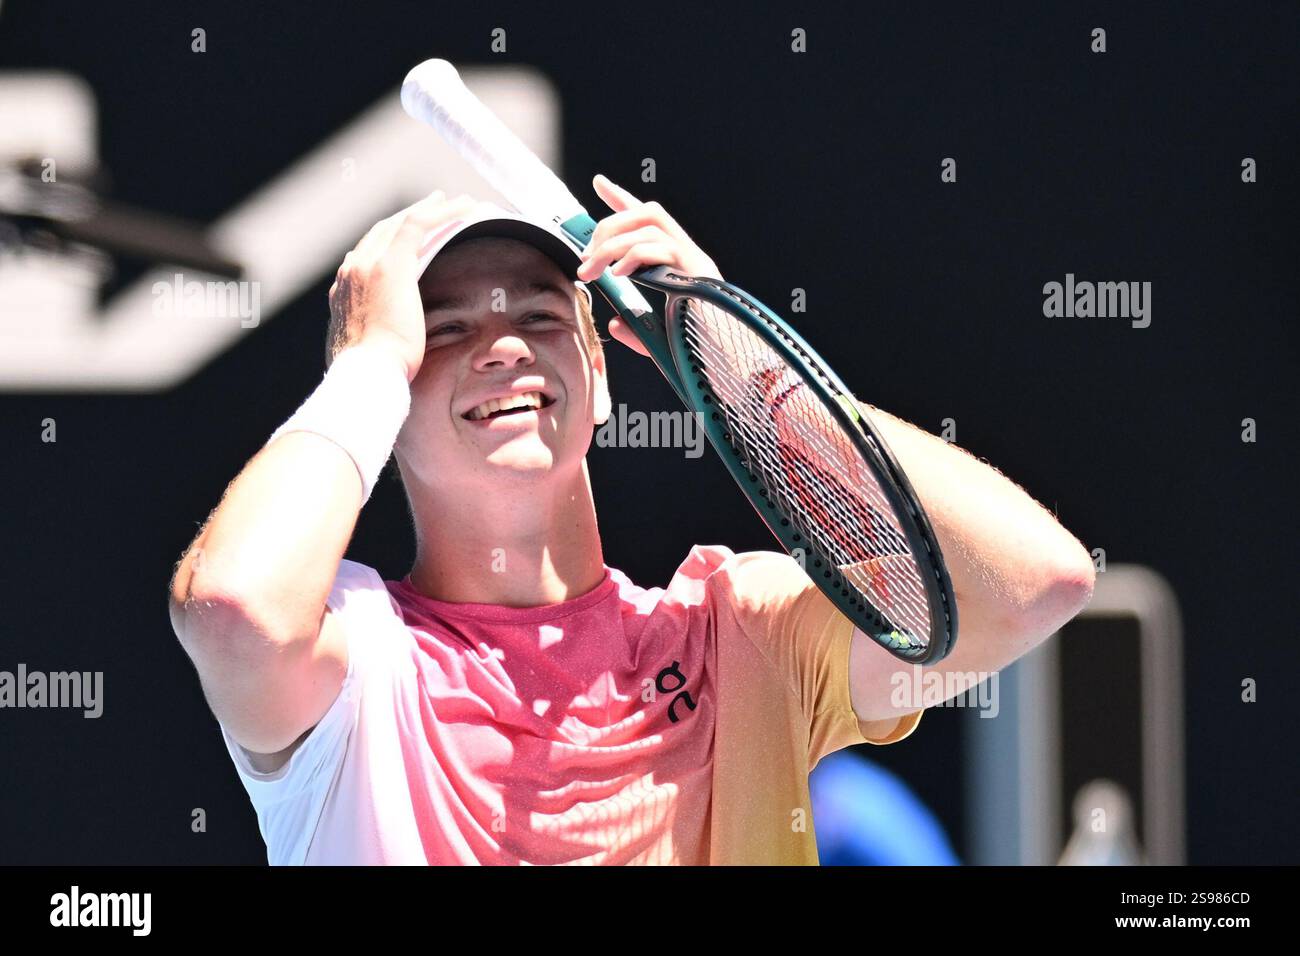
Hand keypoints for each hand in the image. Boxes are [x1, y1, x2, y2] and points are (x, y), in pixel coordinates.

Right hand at [328, 190, 476, 380]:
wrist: (367, 375)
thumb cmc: (371, 378)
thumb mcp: (368, 356)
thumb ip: (372, 344)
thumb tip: (380, 353)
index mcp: (343, 295)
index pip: (366, 256)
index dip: (388, 242)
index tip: (406, 238)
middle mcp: (350, 273)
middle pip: (381, 233)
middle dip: (406, 219)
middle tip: (431, 207)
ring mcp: (367, 266)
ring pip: (399, 224)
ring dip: (428, 210)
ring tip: (452, 203)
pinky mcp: (391, 265)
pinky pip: (418, 224)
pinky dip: (441, 212)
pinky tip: (464, 206)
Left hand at [576, 174, 720, 356]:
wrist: (725, 362)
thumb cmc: (694, 351)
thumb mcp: (655, 339)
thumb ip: (634, 328)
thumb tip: (614, 323)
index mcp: (680, 263)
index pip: (650, 219)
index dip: (623, 198)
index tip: (599, 182)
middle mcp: (689, 254)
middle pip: (647, 211)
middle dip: (608, 226)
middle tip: (585, 257)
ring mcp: (694, 259)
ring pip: (649, 224)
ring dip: (613, 243)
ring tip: (593, 270)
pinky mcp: (695, 269)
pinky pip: (660, 246)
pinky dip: (633, 255)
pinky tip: (618, 274)